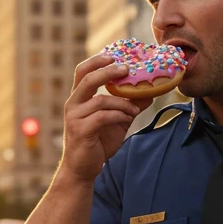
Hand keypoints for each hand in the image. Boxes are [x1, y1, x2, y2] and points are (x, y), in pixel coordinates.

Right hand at [59, 53, 153, 181]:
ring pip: (100, 100)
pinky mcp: (80, 131)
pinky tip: (127, 118)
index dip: (97, 60)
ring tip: (134, 109)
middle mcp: (73, 104)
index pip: (82, 71)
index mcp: (78, 98)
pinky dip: (118, 115)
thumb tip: (150, 93)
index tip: (114, 54)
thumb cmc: (97, 143)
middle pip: (87, 78)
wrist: (83, 169)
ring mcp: (74, 118)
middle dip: (108, 71)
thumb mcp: (117, 121)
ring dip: (121, 102)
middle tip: (127, 68)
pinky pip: (102, 117)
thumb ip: (129, 106)